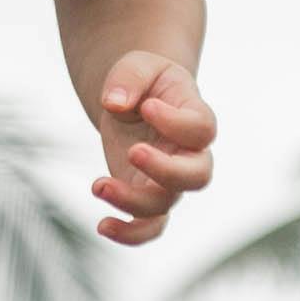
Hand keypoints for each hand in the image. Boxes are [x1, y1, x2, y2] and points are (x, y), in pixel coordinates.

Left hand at [86, 51, 216, 245]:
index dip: (177, 123)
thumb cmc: (146, 83)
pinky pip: (148, 228)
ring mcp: (169, 181)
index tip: (148, 106)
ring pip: (165, 204)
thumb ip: (130, 78)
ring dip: (132, 200)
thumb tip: (114, 103)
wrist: (138, 102)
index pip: (201, 129)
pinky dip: (129, 234)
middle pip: (198, 176)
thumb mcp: (138, 65)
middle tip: (133, 151)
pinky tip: (102, 225)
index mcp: (196, 118)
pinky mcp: (146, 198)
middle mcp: (190, 155)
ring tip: (98, 185)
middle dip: (166, 170)